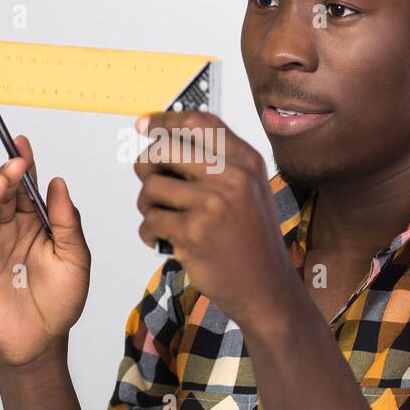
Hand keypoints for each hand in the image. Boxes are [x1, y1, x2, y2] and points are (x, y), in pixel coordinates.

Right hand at [0, 135, 90, 367]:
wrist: (43, 340)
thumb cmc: (61, 299)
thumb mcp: (76, 259)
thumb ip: (68, 222)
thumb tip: (58, 183)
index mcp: (35, 222)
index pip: (27, 188)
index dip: (24, 165)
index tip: (22, 144)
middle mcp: (10, 229)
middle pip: (3, 195)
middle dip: (7, 177)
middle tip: (13, 165)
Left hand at [133, 111, 297, 327]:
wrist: (266, 288)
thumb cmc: (250, 239)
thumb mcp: (247, 190)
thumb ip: (213, 163)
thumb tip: (158, 137)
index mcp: (247, 161)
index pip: (197, 122)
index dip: (165, 121)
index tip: (143, 124)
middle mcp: (233, 177)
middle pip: (164, 148)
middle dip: (146, 164)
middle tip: (149, 180)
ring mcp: (214, 205)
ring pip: (151, 186)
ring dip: (147, 204)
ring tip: (163, 219)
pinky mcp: (195, 234)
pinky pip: (150, 220)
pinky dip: (149, 232)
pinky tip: (164, 241)